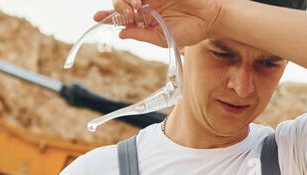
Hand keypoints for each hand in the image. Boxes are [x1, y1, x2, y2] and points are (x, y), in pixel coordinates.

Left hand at [96, 0, 222, 49]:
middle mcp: (145, 5)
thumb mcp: (162, 39)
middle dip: (118, 8)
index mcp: (144, 20)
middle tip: (128, 14)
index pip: (122, 17)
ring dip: (125, 0)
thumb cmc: (189, 31)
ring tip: (135, 7)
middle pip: (121, 2)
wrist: (209, 19)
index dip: (108, 17)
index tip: (97, 17)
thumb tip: (121, 34)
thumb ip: (142, 35)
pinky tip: (139, 1)